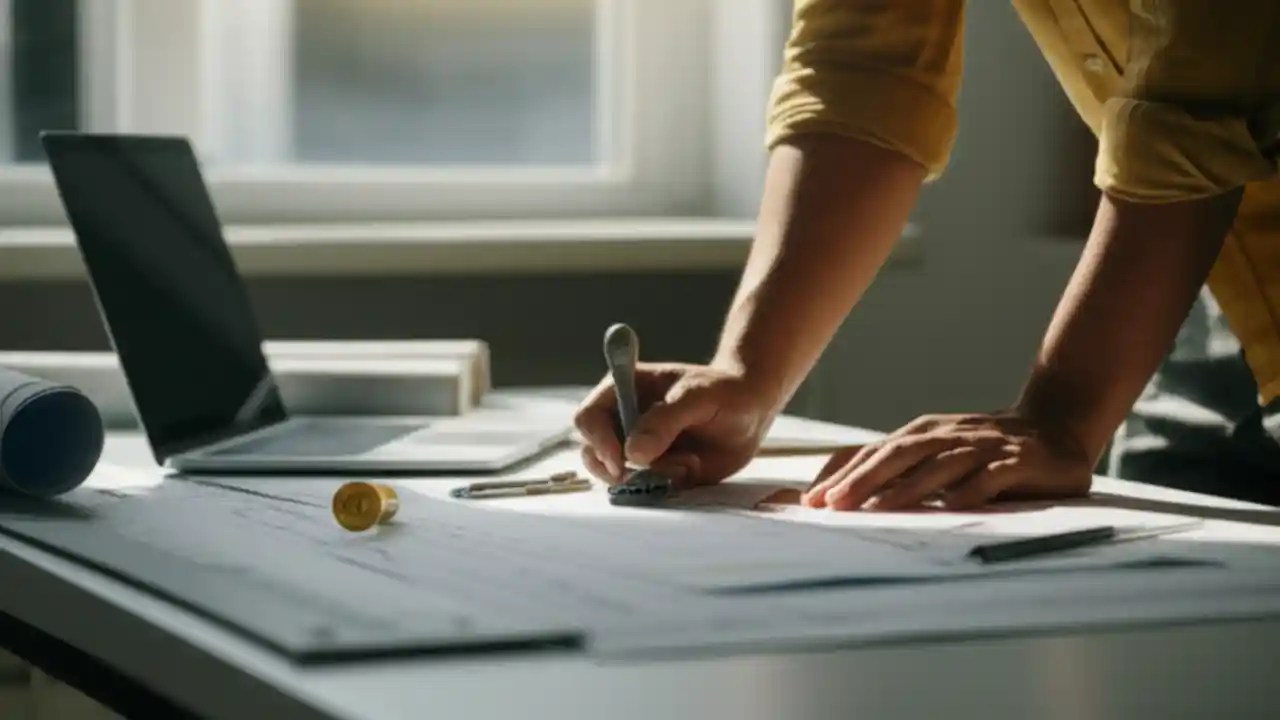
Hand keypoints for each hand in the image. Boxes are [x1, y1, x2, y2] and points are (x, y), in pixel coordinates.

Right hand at [573, 363, 778, 487]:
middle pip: (593, 453)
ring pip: (617, 476)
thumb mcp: (698, 396)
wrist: (750, 412)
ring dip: (647, 479)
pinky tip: (693, 470)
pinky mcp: (654, 472)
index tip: (622, 459)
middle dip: (617, 469)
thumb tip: (633, 453)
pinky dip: (665, 487)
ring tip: (686, 465)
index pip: (589, 417)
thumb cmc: (723, 392)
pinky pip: (644, 489)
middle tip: (648, 473)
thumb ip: (665, 420)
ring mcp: (637, 449)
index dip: (598, 440)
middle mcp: (623, 421)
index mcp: (624, 391)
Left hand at [801, 411, 1092, 510]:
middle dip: (862, 480)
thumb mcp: (937, 455)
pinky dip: (972, 490)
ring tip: (878, 509)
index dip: (842, 473)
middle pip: (898, 455)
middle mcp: (947, 435)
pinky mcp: (1018, 460)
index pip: (873, 451)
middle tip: (833, 504)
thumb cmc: (984, 450)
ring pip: (939, 465)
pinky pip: (991, 476)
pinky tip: (954, 506)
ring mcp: (983, 446)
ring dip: (907, 488)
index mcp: (922, 434)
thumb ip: (900, 471)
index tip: (811, 499)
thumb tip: (843, 496)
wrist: (1056, 427)